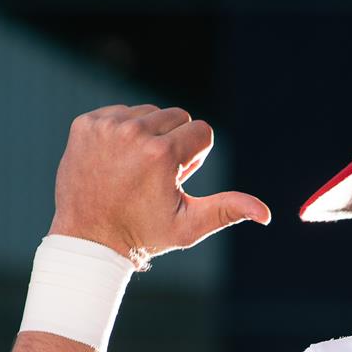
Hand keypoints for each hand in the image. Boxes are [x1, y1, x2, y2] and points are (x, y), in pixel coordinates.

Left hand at [47, 104, 270, 267]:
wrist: (88, 239)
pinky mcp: (85, 124)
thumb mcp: (188, 226)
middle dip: (175, 143)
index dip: (196, 157)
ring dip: (150, 135)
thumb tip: (266, 214)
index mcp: (162, 154)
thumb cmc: (143, 235)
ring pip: (149, 112)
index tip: (177, 179)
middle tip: (156, 176)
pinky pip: (120, 112)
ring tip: (136, 168)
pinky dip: (123, 132)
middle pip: (177, 116)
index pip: (201, 131)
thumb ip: (227, 211)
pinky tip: (116, 160)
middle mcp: (133, 132)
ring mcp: (105, 126)